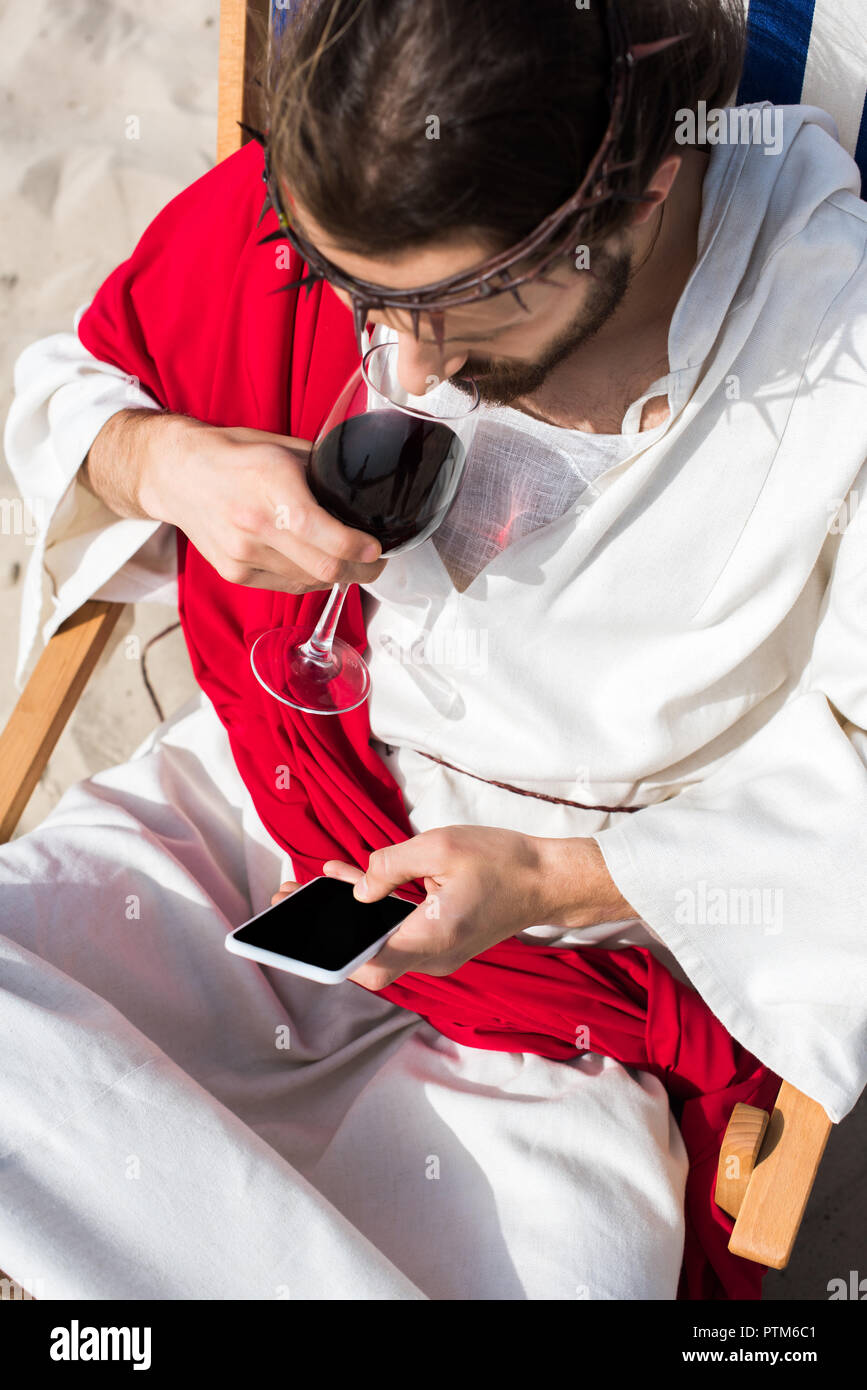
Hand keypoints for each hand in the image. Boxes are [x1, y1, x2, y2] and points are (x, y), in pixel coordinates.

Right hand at [133, 414, 385, 592]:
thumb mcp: (285, 449)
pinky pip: (286, 586)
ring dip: (336, 576)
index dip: (361, 549)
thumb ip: (323, 473)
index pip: (328, 537)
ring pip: (308, 582)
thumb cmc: (235, 457)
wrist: (177, 474)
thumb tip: (361, 494)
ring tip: (348, 562)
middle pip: (325, 568)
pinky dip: (308, 580)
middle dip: (361, 570)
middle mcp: (256, 525)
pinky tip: (315, 565)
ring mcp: (243, 554)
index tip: (377, 547)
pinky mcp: (234, 573)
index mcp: (273, 487)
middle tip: (375, 562)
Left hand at [318, 827, 636, 989]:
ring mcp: (437, 952)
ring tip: (305, 889)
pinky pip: (397, 930)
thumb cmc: (503, 861)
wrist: (549, 880)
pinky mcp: (440, 939)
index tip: (299, 938)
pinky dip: (372, 910)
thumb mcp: (441, 846)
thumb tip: (359, 890)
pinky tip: (346, 878)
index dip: (331, 957)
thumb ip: (392, 865)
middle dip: (326, 934)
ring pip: (378, 944)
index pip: (370, 966)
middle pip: (367, 959)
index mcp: (433, 938)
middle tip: (287, 903)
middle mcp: (433, 956)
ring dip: (345, 920)